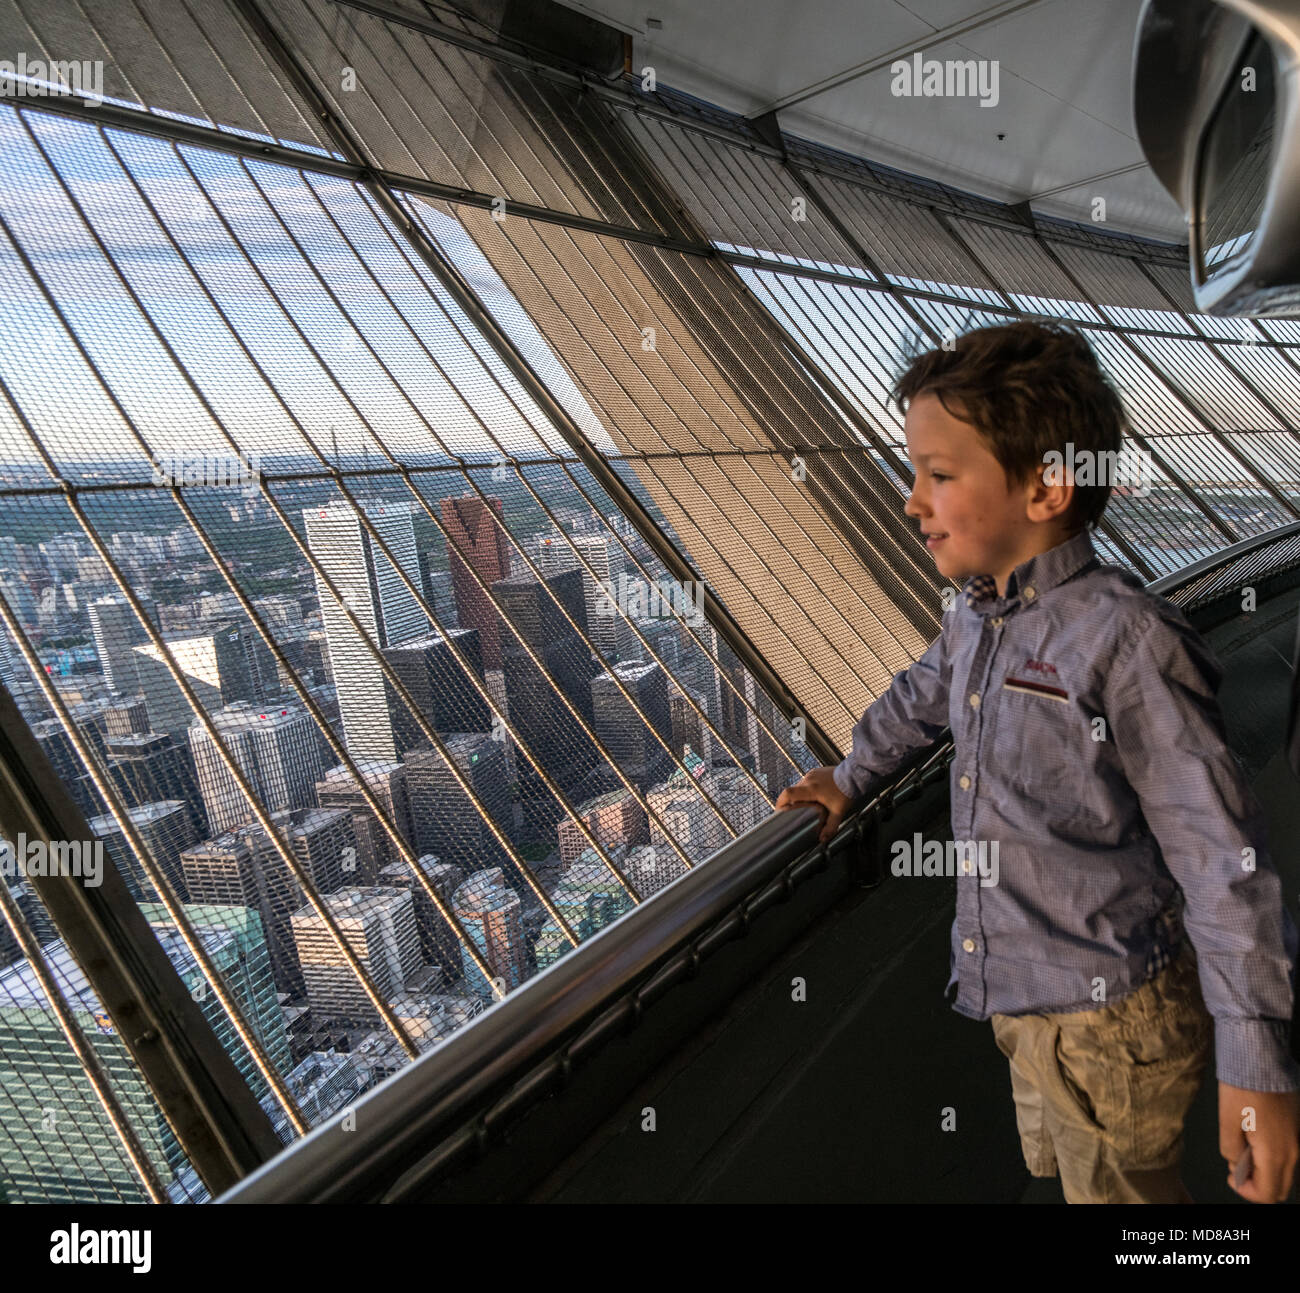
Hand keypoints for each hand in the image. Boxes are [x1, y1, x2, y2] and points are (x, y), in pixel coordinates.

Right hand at [775, 766, 853, 843]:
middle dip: (788, 801)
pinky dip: (804, 789)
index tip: (779, 810)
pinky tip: (812, 796)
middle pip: (791, 791)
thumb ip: (830, 827)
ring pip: (798, 786)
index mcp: (811, 789)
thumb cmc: (846, 791)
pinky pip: (805, 781)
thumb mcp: (838, 812)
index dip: (780, 802)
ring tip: (802, 804)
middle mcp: (809, 780)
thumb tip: (823, 839)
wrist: (855, 775)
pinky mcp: (816, 772)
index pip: (788, 793)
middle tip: (789, 811)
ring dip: (797, 795)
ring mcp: (812, 774)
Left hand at [1219, 1081, 1299, 1202]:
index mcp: (1276, 1153)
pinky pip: (1286, 1155)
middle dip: (1257, 1185)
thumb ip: (1230, 1150)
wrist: (1261, 1059)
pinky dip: (1271, 1157)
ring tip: (1241, 1150)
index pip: (1267, 1193)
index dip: (1246, 1191)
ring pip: (1284, 1172)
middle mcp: (1293, 1151)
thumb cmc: (1241, 1089)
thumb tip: (1236, 1164)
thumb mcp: (1226, 1120)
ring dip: (1264, 1171)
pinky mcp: (1295, 1128)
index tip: (1230, 1177)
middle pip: (1279, 1187)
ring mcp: (1297, 1140)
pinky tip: (1252, 1139)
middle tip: (1235, 1166)